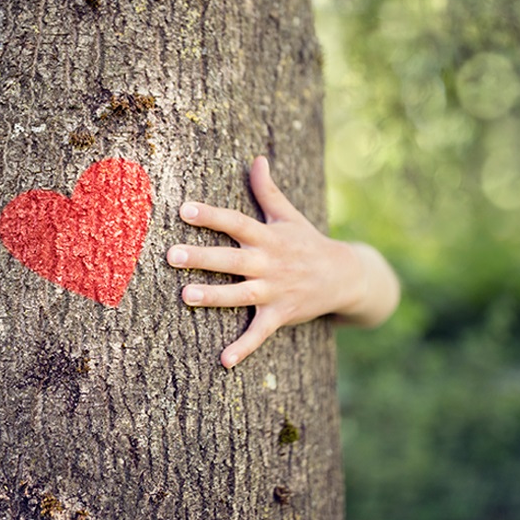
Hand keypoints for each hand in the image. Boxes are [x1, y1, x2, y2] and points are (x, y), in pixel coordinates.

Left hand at [167, 156, 398, 368]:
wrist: (347, 277)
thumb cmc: (307, 243)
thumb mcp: (289, 216)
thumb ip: (268, 190)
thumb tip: (256, 159)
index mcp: (268, 237)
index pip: (236, 222)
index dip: (211, 216)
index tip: (184, 209)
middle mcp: (269, 263)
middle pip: (232, 259)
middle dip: (202, 257)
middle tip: (172, 254)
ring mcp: (275, 290)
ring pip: (240, 294)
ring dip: (214, 296)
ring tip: (185, 296)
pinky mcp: (280, 315)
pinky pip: (260, 333)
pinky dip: (244, 348)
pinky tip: (223, 361)